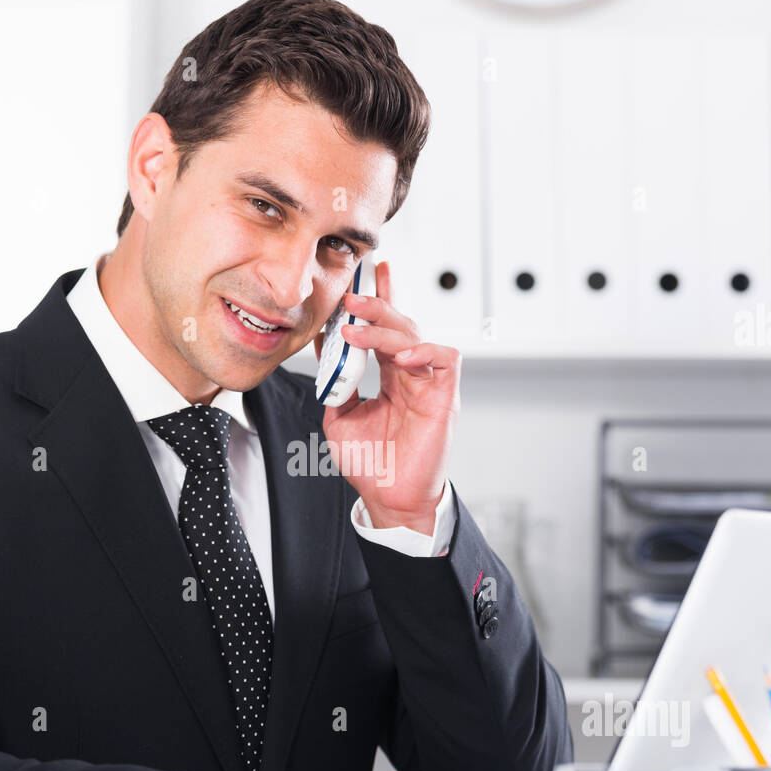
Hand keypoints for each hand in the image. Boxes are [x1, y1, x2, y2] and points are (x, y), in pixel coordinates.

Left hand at [312, 261, 459, 535]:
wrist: (389, 498)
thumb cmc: (371, 465)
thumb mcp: (341, 418)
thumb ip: (336, 384)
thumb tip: (324, 349)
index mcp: (391, 376)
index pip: (386, 329)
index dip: (381, 299)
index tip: (369, 272)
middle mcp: (412, 375)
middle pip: (400, 325)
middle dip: (377, 305)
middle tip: (351, 298)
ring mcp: (430, 384)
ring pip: (416, 336)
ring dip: (386, 328)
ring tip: (356, 328)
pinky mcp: (445, 397)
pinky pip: (445, 360)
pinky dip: (424, 351)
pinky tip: (401, 356)